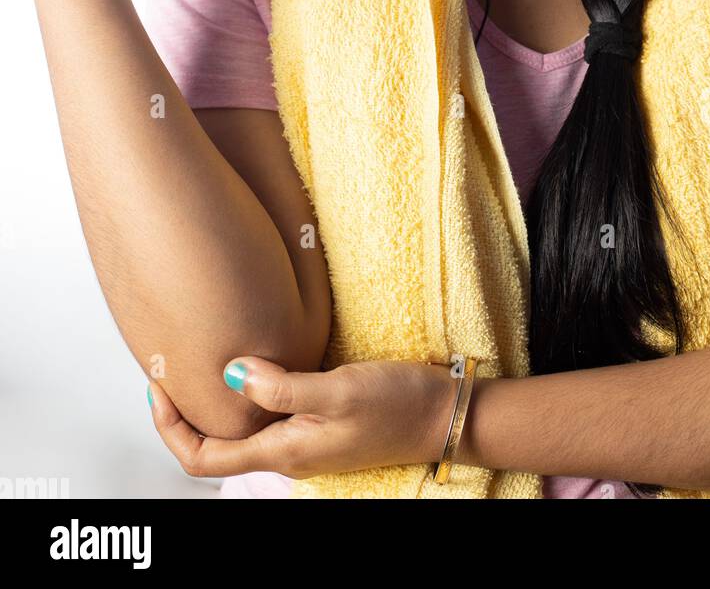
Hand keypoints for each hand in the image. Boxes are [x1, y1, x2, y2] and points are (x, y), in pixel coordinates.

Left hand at [147, 356, 460, 480]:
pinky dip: (245, 394)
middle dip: (183, 413)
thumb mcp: (339, 388)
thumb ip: (282, 385)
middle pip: (214, 447)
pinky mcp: (317, 422)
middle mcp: (286, 452)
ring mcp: (301, 440)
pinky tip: (249, 362)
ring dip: (213, 402)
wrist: (442, 415)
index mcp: (284, 451)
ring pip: (239, 430)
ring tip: (199, 359)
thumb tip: (230, 372)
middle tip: (167, 367)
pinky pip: (266, 416)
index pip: (203, 458)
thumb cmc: (396, 404)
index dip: (170, 428)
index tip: (158, 386)